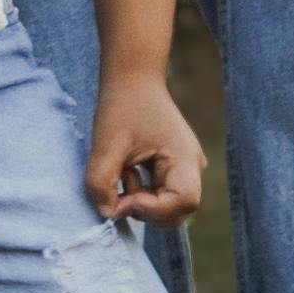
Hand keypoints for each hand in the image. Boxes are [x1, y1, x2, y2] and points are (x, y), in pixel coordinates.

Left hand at [86, 66, 202, 227]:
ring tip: (123, 169)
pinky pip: (158, 194)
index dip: (152, 209)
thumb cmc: (122, 105)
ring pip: (165, 207)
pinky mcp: (171, 169)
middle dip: (144, 209)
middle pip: (176, 212)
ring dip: (139, 199)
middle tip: (120, 183)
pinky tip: (127, 168)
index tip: (123, 198)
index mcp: (185, 158)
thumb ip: (102, 183)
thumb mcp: (106, 144)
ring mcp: (183, 169)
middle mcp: (192, 167)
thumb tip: (107, 214)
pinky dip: (139, 191)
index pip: (183, 203)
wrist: (131, 78)